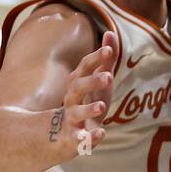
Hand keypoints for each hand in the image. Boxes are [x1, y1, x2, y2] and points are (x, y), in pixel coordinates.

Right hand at [59, 30, 116, 153]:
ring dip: (89, 109)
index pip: (84, 68)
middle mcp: (71, 100)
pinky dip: (89, 137)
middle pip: (77, 87)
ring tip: (101, 106)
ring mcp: (71, 119)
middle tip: (108, 77)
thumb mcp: (98, 82)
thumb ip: (105, 60)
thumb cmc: (85, 102)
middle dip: (92, 81)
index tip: (109, 50)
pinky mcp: (74, 139)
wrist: (60, 135)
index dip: (95, 59)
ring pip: (76, 113)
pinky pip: (80, 138)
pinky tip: (101, 134)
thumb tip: (111, 32)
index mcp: (77, 84)